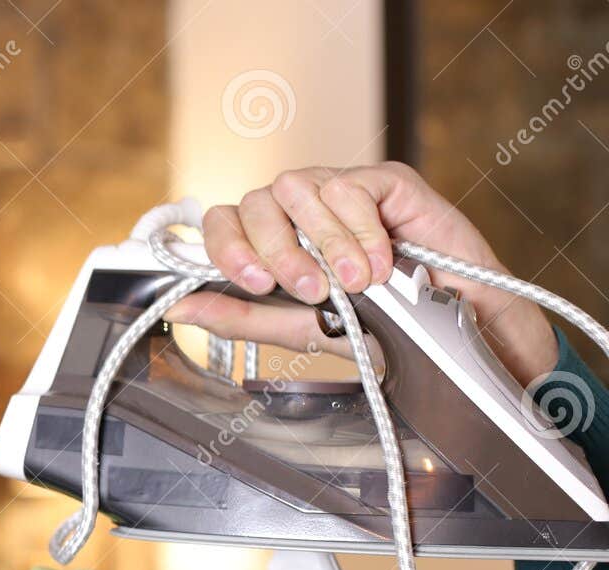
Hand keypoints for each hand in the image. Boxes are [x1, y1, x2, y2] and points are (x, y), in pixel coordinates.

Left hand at [168, 162, 557, 384]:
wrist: (448, 330)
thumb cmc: (376, 326)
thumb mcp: (296, 328)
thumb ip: (239, 315)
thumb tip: (180, 305)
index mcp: (270, 239)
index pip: (223, 221)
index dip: (227, 247)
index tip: (253, 282)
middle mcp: (298, 209)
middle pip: (256, 201)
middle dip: (276, 250)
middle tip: (310, 291)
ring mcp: (340, 189)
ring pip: (299, 189)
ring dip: (323, 244)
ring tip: (353, 283)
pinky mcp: (385, 180)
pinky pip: (351, 187)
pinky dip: (361, 230)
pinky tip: (382, 263)